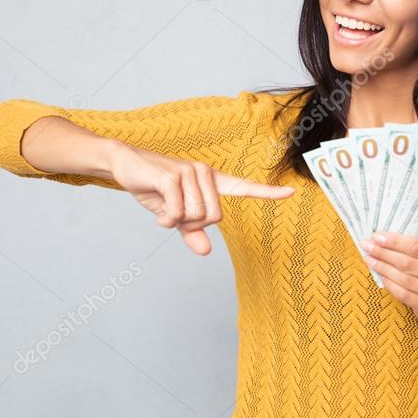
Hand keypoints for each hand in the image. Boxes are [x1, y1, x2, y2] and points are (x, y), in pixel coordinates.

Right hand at [106, 141, 294, 255]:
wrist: (126, 166)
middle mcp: (205, 173)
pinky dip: (167, 221)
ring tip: (164, 207)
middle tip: (174, 214)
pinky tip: (159, 213)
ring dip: (176, 221)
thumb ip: (191, 232)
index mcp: (211, 181)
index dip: (267, 192)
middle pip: (214, 218)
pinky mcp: (173, 177)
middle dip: (192, 224)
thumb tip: (206, 251)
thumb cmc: (154, 189)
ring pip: (197, 217)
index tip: (291, 192)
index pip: (243, 187)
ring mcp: (190, 173)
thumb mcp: (173, 215)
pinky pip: (178, 213)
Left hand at [360, 231, 417, 323]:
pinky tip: (380, 275)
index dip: (395, 241)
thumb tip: (382, 239)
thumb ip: (417, 251)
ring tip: (370, 259)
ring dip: (383, 268)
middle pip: (408, 262)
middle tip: (367, 246)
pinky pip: (404, 294)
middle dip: (384, 253)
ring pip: (404, 279)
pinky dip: (390, 284)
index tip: (377, 236)